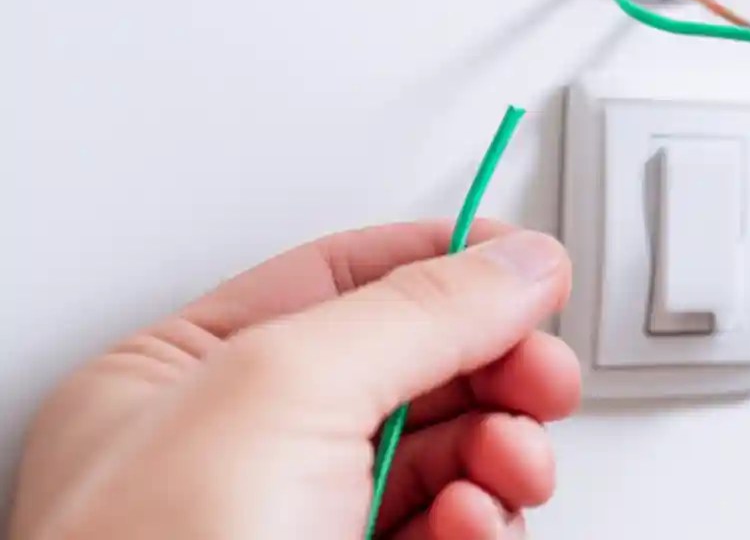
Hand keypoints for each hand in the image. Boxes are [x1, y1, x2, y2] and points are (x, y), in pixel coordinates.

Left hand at [10, 222, 579, 539]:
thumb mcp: (278, 395)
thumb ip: (412, 313)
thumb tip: (514, 263)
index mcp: (184, 376)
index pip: (340, 276)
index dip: (446, 260)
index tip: (530, 264)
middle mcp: (241, 449)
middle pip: (411, 364)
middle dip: (493, 366)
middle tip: (542, 374)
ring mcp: (303, 527)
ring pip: (446, 452)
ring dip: (499, 452)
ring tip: (507, 468)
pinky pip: (450, 528)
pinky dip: (481, 524)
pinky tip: (472, 527)